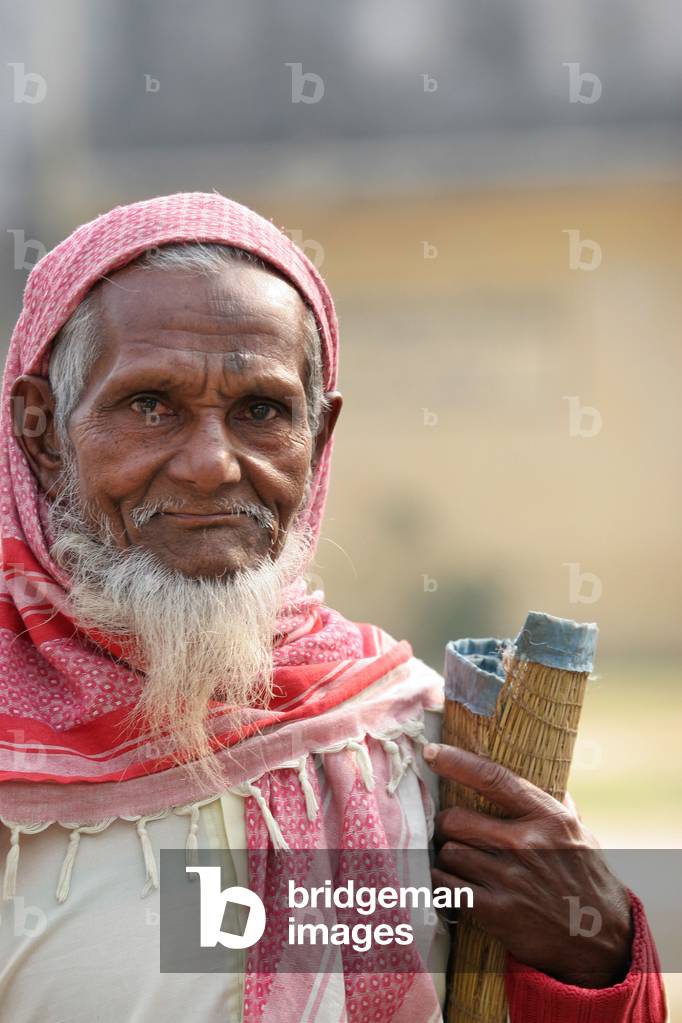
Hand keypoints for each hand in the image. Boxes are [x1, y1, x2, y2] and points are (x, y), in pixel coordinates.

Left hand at [423, 742, 632, 988]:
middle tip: (449, 830)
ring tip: (455, 859)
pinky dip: (442, 883)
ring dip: (446, 856)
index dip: (457, 762)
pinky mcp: (497, 911)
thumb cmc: (588, 881)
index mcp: (547, 817)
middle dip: (445, 824)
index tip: (432, 752)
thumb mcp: (581, 835)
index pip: (493, 778)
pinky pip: (448, 887)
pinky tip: (451, 882)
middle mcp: (526, 843)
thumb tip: (549, 777)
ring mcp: (510, 878)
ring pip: (449, 853)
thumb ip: (558, 806)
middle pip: (456, 819)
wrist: (602, 941)